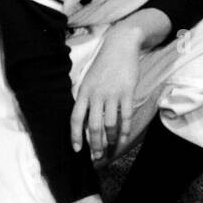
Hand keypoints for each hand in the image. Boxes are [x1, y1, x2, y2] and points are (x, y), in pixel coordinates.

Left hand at [71, 25, 143, 161]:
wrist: (120, 45)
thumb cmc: (103, 64)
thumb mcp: (88, 79)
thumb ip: (85, 98)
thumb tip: (83, 120)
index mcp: (83, 91)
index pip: (75, 118)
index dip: (75, 136)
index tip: (77, 150)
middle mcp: (96, 94)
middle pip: (93, 126)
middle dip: (95, 145)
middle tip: (97, 156)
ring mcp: (112, 94)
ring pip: (110, 124)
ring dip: (110, 140)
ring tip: (111, 148)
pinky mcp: (127, 92)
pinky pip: (125, 117)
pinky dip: (124, 130)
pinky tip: (123, 138)